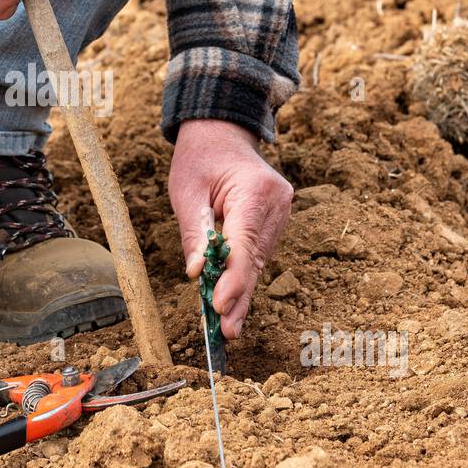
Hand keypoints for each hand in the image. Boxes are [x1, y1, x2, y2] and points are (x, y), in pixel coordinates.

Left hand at [168, 119, 292, 338]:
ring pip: (258, 261)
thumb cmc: (200, 159)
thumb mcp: (187, 191)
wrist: (222, 134)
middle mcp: (277, 204)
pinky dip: (243, 276)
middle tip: (226, 333)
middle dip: (238, 296)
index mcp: (255, 191)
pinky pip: (258, 254)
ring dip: (241, 291)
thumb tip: (196, 273)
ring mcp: (281, 214)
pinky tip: (231, 302)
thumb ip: (195, 232)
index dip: (233, 279)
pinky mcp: (275, 222)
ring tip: (227, 326)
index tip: (220, 306)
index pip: (244, 244)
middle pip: (255, 259)